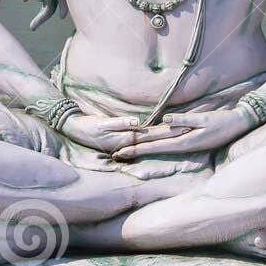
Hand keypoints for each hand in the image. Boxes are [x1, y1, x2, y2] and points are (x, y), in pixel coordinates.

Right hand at [58, 113, 189, 153]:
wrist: (74, 128)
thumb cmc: (87, 126)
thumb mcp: (101, 124)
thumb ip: (119, 124)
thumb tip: (136, 123)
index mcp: (127, 137)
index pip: (152, 134)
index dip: (168, 130)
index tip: (184, 126)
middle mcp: (129, 141)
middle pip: (155, 138)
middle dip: (172, 133)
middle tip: (191, 128)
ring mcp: (127, 141)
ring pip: (151, 138)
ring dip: (166, 135)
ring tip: (183, 130)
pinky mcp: (124, 138)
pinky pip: (143, 137)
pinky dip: (155, 135)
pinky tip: (164, 134)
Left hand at [112, 107, 253, 159]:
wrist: (240, 123)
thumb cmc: (224, 121)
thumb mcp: (205, 120)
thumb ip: (185, 120)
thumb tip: (165, 121)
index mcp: (185, 141)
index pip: (155, 146)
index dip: (137, 148)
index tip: (121, 151)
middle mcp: (182, 144)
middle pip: (153, 147)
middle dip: (134, 151)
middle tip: (114, 155)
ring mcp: (185, 142)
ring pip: (159, 146)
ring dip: (142, 149)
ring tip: (125, 152)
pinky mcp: (188, 138)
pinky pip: (167, 142)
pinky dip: (154, 144)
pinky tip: (146, 145)